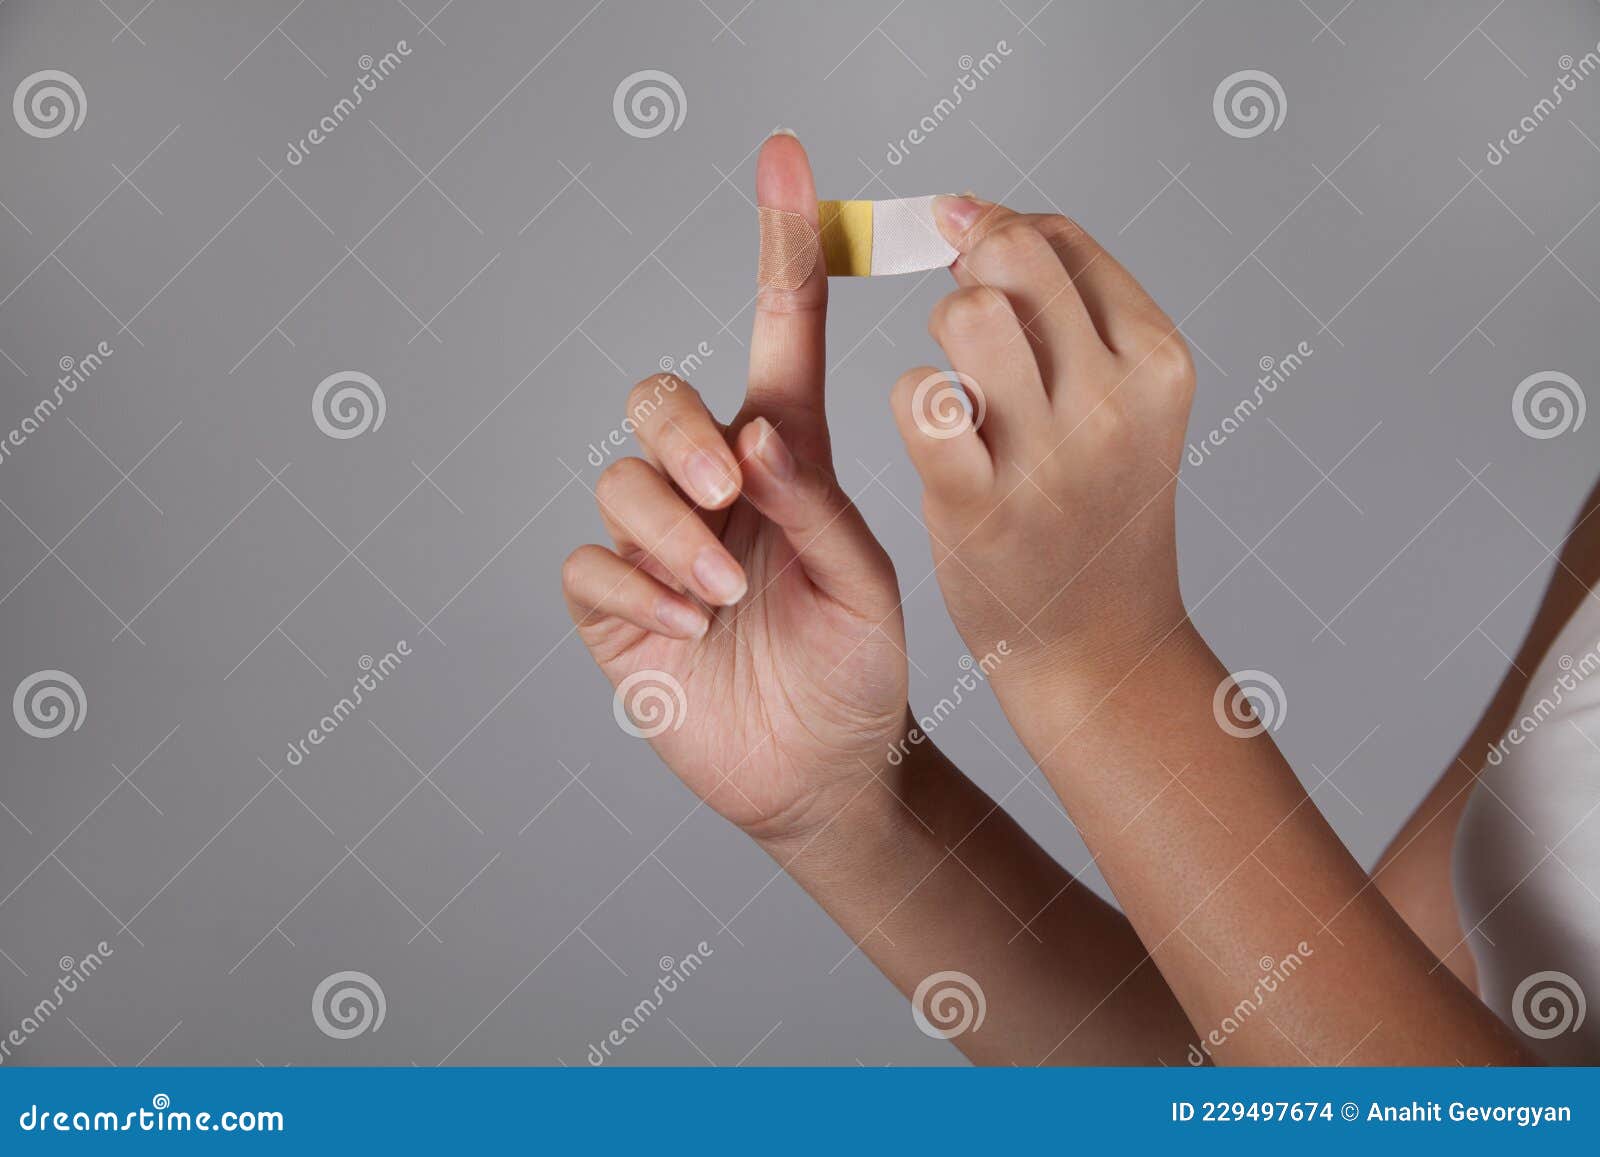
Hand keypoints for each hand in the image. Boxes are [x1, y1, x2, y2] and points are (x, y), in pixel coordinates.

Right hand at [563, 134, 906, 843]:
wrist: (825, 776)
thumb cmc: (858, 672)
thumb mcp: (864, 586)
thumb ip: (816, 507)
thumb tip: (752, 436)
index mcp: (788, 463)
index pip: (777, 337)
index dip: (779, 251)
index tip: (787, 160)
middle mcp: (715, 490)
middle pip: (658, 398)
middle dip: (680, 434)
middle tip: (726, 492)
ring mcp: (659, 548)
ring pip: (616, 479)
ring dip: (667, 532)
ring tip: (720, 593)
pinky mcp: (616, 608)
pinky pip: (591, 564)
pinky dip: (635, 590)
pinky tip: (684, 629)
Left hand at [889, 197, 1198, 681]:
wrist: (1097, 642)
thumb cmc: (1094, 507)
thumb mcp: (1122, 401)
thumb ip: (1068, 307)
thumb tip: (972, 213)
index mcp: (1159, 360)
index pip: (1061, 236)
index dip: (999, 231)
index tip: (975, 259)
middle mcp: (1115, 400)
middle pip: (1012, 253)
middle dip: (967, 264)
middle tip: (968, 319)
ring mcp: (1050, 455)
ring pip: (964, 313)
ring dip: (941, 332)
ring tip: (960, 382)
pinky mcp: (981, 505)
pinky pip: (920, 398)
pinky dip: (913, 398)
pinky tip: (936, 433)